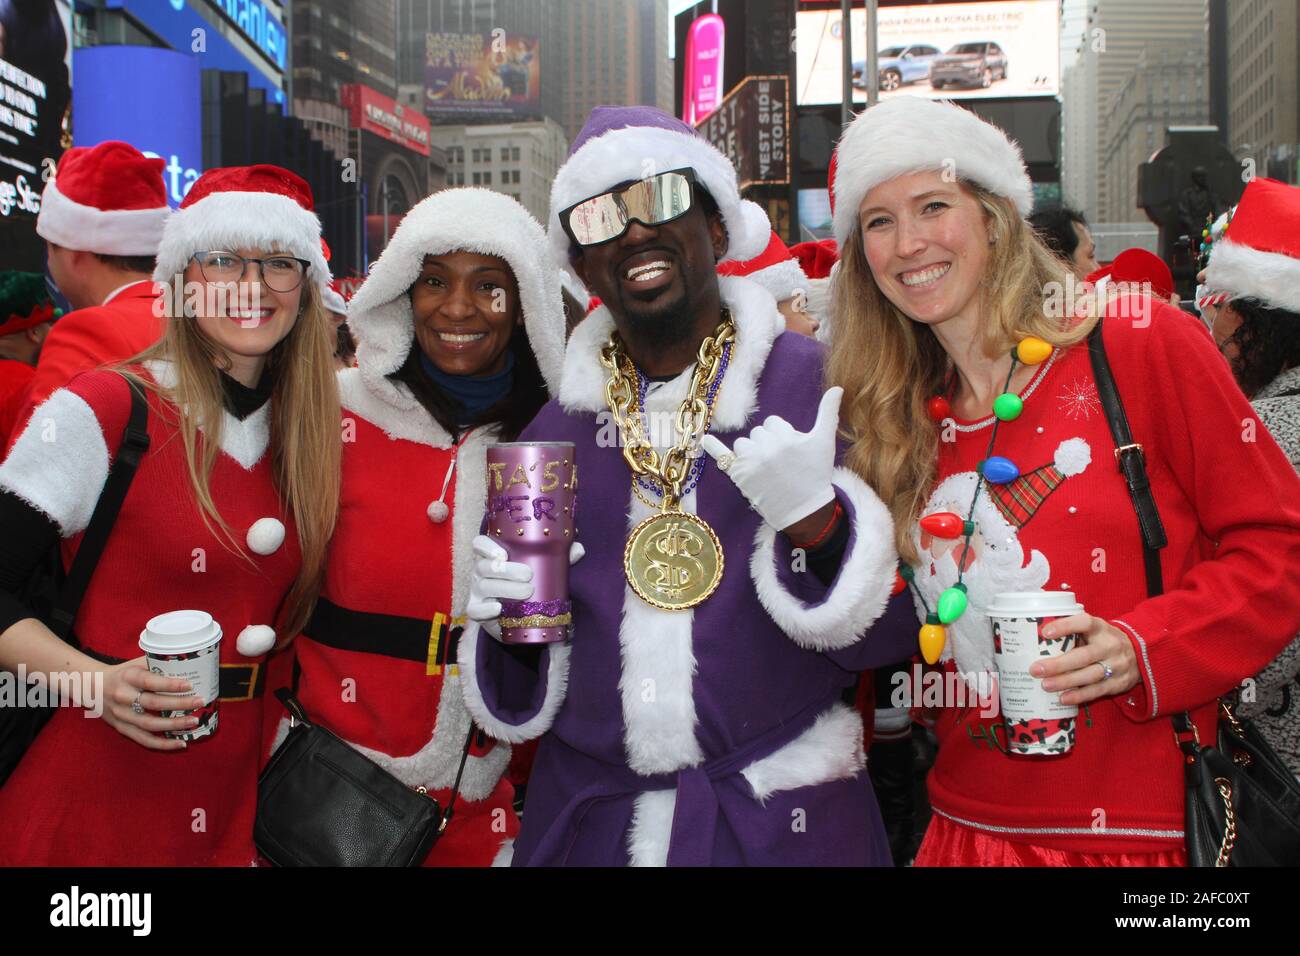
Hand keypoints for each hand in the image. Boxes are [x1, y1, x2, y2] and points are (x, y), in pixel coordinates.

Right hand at [102, 657, 204, 750]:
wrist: (93, 687)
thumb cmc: (124, 673)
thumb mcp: (137, 663)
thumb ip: (158, 663)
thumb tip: (189, 663)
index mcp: (128, 677)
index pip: (150, 682)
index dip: (170, 685)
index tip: (190, 685)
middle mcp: (123, 697)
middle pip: (153, 704)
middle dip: (179, 704)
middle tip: (199, 702)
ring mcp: (121, 715)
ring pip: (149, 724)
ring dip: (174, 725)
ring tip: (194, 722)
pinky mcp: (122, 728)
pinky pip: (143, 739)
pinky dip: (162, 744)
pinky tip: (181, 743)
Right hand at [467, 534, 584, 638]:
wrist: (523, 618)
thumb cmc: (531, 585)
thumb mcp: (544, 570)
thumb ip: (559, 558)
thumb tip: (578, 549)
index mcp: (494, 556)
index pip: (480, 544)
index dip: (487, 546)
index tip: (503, 553)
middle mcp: (481, 572)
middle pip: (484, 566)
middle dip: (506, 570)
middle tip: (528, 575)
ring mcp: (477, 592)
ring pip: (483, 586)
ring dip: (504, 588)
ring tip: (526, 592)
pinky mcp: (478, 612)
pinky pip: (475, 611)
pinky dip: (485, 609)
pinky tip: (498, 608)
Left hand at [701, 386, 841, 532]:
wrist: (804, 509)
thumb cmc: (816, 474)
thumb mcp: (825, 442)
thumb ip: (829, 413)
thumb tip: (837, 388)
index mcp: (786, 438)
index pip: (773, 423)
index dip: (782, 436)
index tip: (790, 453)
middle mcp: (766, 449)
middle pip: (758, 433)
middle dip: (767, 444)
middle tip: (780, 465)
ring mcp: (751, 463)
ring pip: (743, 444)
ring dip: (751, 452)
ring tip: (765, 469)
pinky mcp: (739, 476)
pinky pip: (721, 456)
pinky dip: (712, 447)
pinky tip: (704, 439)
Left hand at [1029, 615, 1139, 705]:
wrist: (1141, 655)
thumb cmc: (1104, 641)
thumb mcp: (1094, 631)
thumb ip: (1074, 633)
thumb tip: (1035, 640)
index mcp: (1101, 628)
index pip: (1084, 623)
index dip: (1065, 626)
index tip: (1045, 632)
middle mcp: (1110, 646)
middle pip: (1083, 656)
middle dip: (1058, 664)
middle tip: (1035, 669)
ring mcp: (1117, 665)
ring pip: (1089, 675)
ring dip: (1066, 681)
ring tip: (1045, 685)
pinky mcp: (1119, 683)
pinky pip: (1097, 690)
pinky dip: (1079, 695)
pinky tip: (1062, 698)